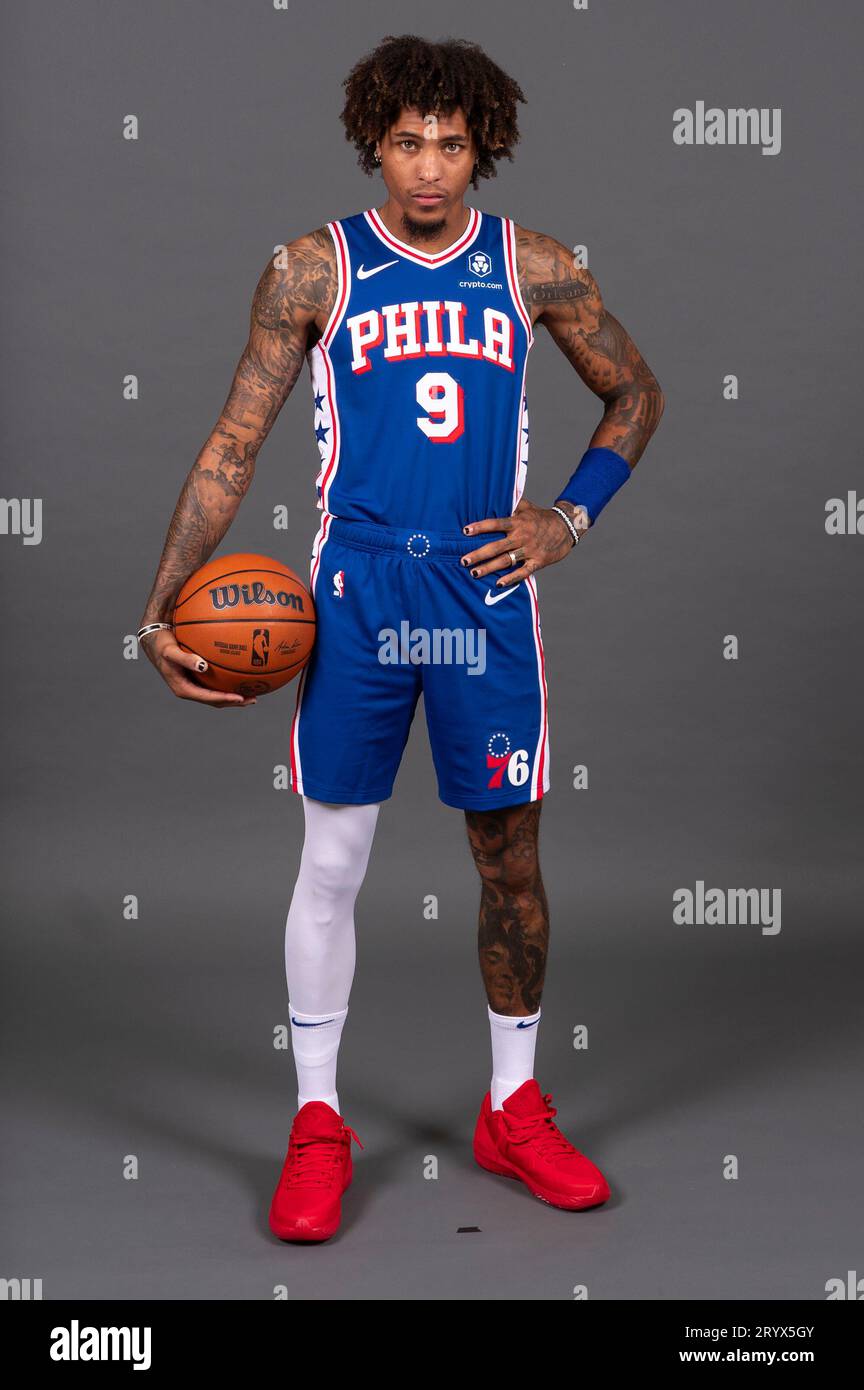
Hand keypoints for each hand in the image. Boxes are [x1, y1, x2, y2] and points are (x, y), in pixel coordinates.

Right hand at [139, 628, 256, 707]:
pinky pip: (216, 683)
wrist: (154, 640)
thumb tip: (203, 666)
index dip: (225, 699)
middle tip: (253, 699)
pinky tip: (241, 674)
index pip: (208, 698)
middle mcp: (190, 689)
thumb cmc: (162, 645)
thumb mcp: (171, 652)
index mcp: (183, 689)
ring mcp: (194, 684)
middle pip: (216, 701)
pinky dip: (228, 682)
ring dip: (234, 695)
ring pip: (217, 694)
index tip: (240, 698)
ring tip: (253, 692)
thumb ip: (186, 659)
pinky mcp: (197, 677)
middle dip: (235, 702)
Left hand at [460, 497, 586, 587]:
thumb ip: (511, 503)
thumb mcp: (527, 507)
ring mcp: (530, 550)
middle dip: (479, 554)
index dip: (480, 527)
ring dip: (489, 568)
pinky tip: (499, 583)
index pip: (496, 523)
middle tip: (463, 561)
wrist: (567, 527)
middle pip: (496, 546)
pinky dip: (511, 578)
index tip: (465, 531)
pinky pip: (523, 571)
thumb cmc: (542, 517)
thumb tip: (494, 495)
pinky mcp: (538, 561)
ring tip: (474, 573)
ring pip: (506, 560)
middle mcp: (522, 536)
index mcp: (518, 522)